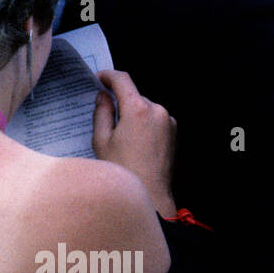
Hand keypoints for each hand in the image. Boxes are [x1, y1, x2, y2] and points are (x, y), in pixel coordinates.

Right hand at [93, 69, 176, 214]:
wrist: (150, 196)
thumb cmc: (125, 172)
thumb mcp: (102, 141)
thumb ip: (101, 113)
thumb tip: (103, 97)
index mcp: (138, 109)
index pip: (122, 80)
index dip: (108, 76)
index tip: (100, 79)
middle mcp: (157, 111)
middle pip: (134, 96)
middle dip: (120, 103)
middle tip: (106, 118)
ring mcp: (168, 122)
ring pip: (145, 109)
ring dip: (133, 116)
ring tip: (122, 139)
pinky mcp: (173, 132)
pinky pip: (155, 120)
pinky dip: (144, 125)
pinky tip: (135, 145)